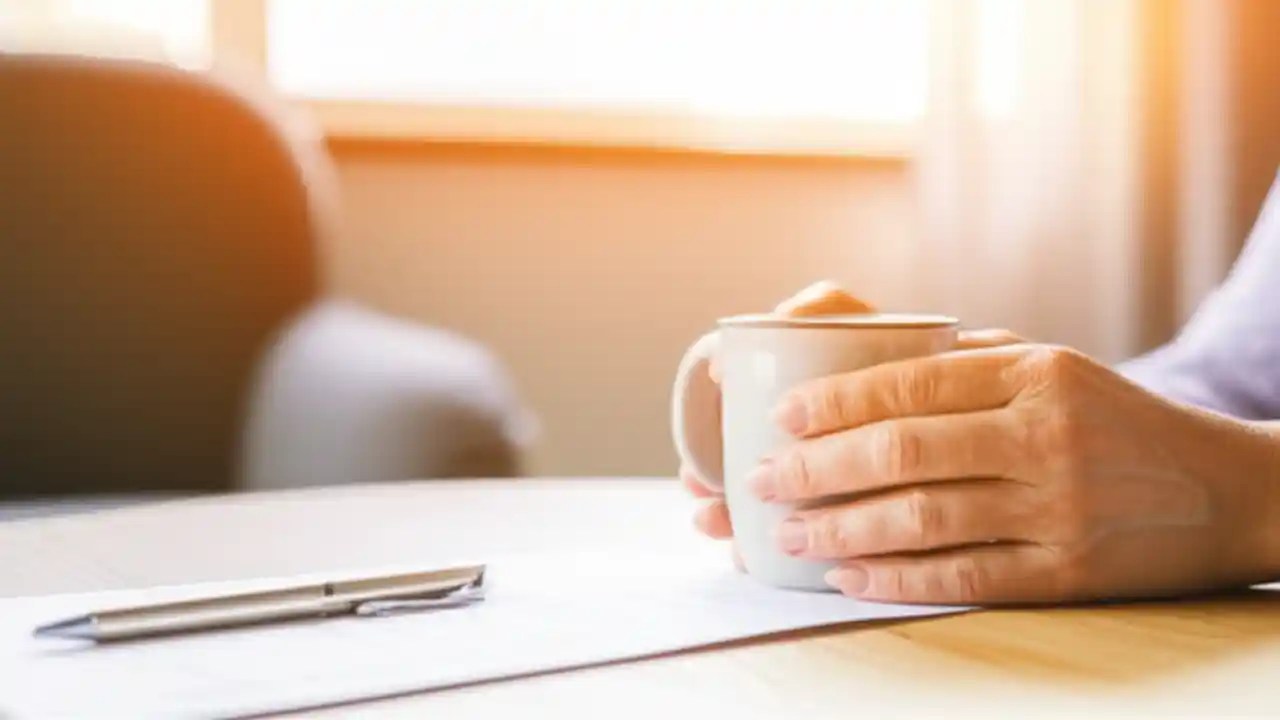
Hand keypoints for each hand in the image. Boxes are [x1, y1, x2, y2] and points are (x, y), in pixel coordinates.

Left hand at [755, 342, 1279, 603]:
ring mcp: (1058, 507)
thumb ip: (970, 364)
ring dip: (840, 527)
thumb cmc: (1118, 423)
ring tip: (787, 532)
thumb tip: (864, 356)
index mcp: (1035, 373)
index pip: (911, 384)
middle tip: (761, 481)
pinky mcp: (1069, 571)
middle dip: (816, 468)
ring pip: (923, 517)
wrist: (1228, 492)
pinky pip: (965, 576)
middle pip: (903, 451)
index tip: (780, 419)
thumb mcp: (1056, 370)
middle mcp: (1045, 434)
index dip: (834, 404)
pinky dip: (897, 577)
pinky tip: (848, 573)